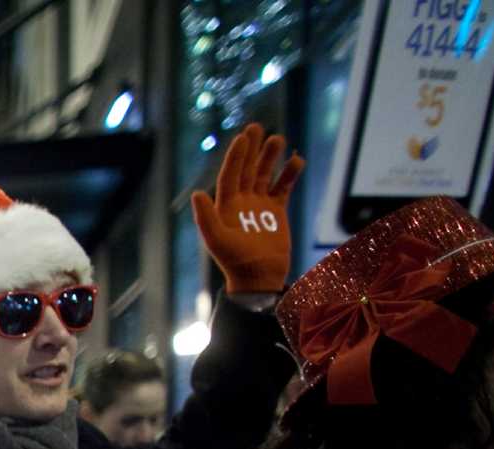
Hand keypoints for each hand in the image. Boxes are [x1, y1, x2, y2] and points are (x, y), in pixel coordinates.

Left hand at [191, 122, 304, 295]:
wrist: (258, 277)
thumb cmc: (235, 262)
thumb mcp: (217, 241)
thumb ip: (206, 217)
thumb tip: (197, 193)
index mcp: (225, 206)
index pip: (230, 175)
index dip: (236, 156)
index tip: (243, 138)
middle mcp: (241, 202)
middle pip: (247, 169)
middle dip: (252, 149)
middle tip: (257, 127)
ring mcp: (259, 206)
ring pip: (265, 175)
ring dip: (270, 157)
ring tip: (278, 138)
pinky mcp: (276, 212)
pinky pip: (283, 188)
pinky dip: (289, 175)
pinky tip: (296, 161)